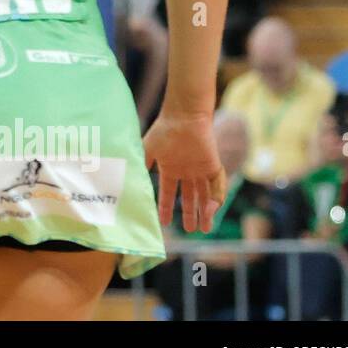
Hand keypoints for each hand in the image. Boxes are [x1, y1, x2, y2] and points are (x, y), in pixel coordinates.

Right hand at [143, 109, 225, 232]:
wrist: (184, 116)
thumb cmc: (163, 130)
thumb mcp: (147, 150)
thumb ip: (141, 166)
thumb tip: (131, 183)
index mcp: (170, 168)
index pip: (169, 192)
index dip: (167, 207)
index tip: (164, 223)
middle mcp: (186, 171)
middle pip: (190, 197)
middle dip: (190, 214)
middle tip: (191, 230)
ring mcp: (200, 169)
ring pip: (204, 195)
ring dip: (205, 212)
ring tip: (205, 229)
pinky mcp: (213, 166)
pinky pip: (217, 186)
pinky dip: (216, 198)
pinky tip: (211, 210)